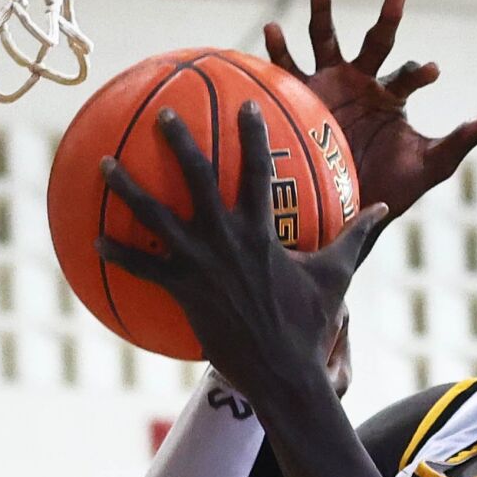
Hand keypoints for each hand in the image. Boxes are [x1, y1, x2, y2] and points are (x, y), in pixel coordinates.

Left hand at [95, 104, 386, 401]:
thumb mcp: (337, 275)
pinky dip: (118, 255)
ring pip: (155, 218)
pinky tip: (92, 240)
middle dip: (178, 143)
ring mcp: (200, 265)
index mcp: (262, 230)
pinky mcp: (182, 291)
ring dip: (127, 189)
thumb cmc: (310, 323)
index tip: (247, 105)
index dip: (253, 135)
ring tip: (103, 165)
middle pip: (196, 179)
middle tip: (161, 116)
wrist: (283, 371)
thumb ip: (357, 237)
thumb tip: (384, 207)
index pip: (259, 170)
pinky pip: (142, 269)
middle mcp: (226, 239)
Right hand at [264, 0, 476, 219]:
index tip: (432, 72)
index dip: (419, 72)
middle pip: (376, 39)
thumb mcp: (433, 163)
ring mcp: (329, 84)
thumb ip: (465, 138)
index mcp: (391, 96)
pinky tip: (272, 28)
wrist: (345, 208)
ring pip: (325, 36)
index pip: (408, 73)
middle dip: (388, 16)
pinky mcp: (300, 95)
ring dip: (323, 5)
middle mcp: (361, 82)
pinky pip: (286, 68)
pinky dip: (278, 48)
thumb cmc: (390, 186)